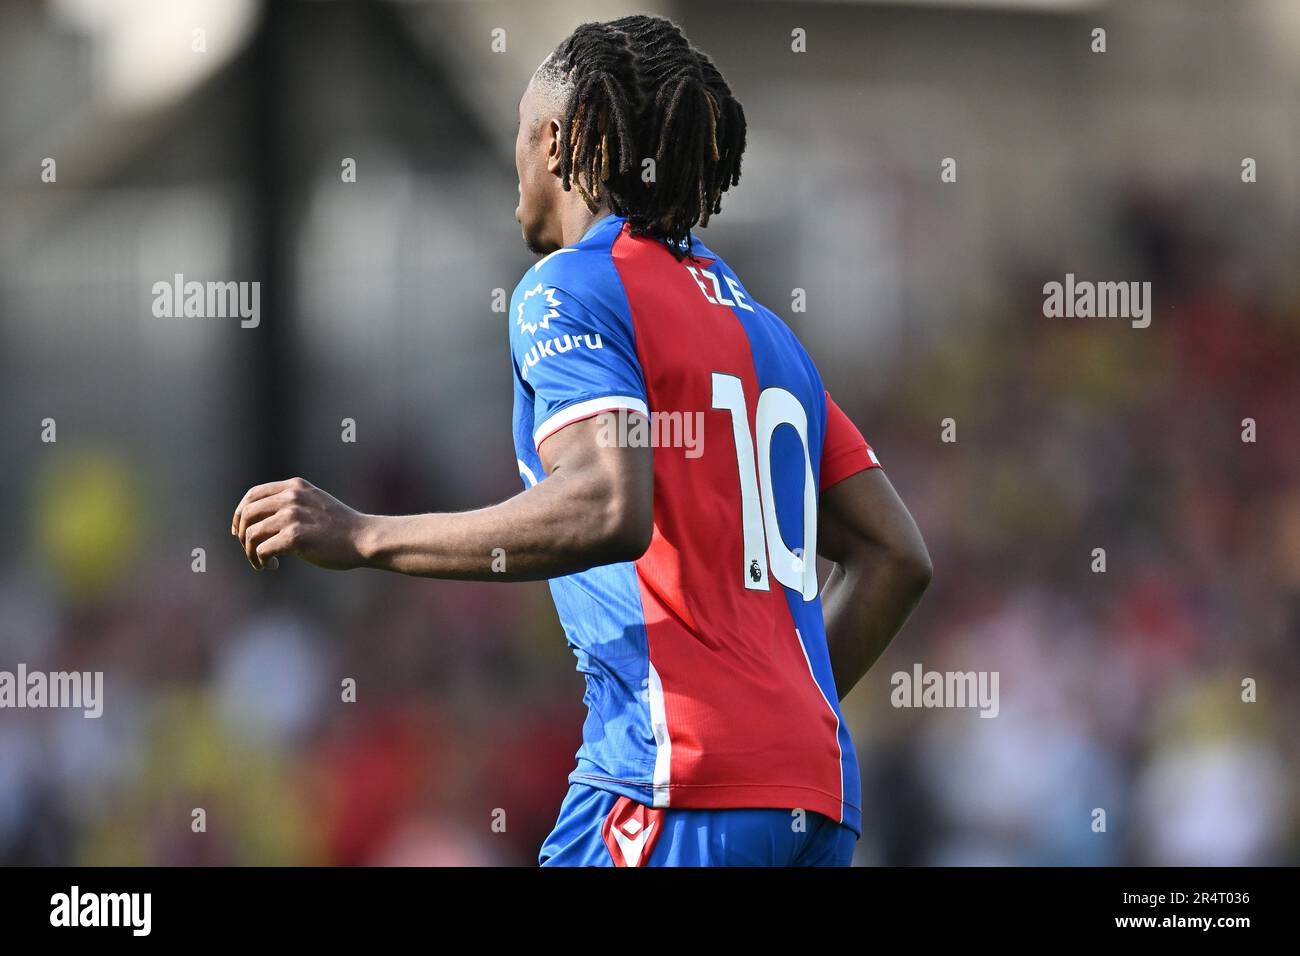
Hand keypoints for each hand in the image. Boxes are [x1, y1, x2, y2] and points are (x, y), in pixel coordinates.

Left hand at [231, 477, 369, 570]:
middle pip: (247, 514)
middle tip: (250, 550)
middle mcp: (291, 498)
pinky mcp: (296, 537)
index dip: (240, 514)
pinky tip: (272, 565)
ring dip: (250, 552)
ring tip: (261, 562)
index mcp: (294, 487)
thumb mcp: (315, 503)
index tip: (240, 531)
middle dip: (242, 535)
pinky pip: (262, 549)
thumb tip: (258, 519)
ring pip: (251, 534)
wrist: (364, 538)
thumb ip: (291, 503)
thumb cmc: (340, 526)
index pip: (252, 495)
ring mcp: (293, 516)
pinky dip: (261, 560)